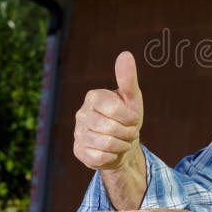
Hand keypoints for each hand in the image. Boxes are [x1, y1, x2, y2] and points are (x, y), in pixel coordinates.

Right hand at [73, 51, 143, 170]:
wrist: (122, 143)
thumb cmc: (127, 117)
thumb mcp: (131, 97)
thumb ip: (128, 77)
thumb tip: (125, 54)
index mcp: (93, 97)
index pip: (114, 109)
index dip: (129, 118)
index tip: (133, 119)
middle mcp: (81, 113)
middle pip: (111, 129)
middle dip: (128, 133)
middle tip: (131, 133)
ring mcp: (78, 133)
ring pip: (106, 144)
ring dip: (122, 146)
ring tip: (123, 141)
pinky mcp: (78, 151)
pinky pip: (99, 158)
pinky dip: (112, 157)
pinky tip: (112, 151)